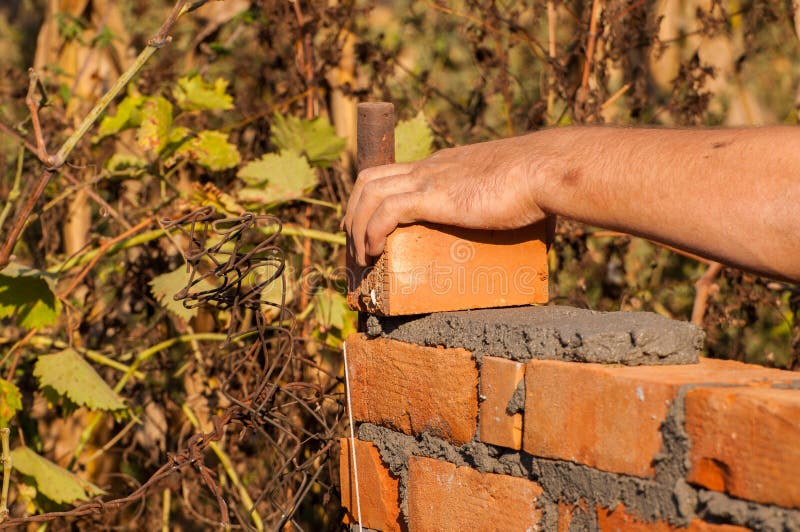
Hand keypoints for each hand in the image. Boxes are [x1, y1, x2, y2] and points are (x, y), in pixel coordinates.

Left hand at [342, 133, 552, 265]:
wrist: (545, 169)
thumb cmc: (541, 183)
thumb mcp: (516, 194)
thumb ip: (515, 207)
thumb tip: (542, 237)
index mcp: (445, 164)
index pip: (394, 173)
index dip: (373, 200)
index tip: (370, 228)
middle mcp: (430, 166)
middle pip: (369, 179)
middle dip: (354, 213)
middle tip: (355, 246)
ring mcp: (429, 178)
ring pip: (368, 192)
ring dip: (357, 227)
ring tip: (360, 258)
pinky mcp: (432, 195)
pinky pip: (384, 211)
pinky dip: (371, 232)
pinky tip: (374, 253)